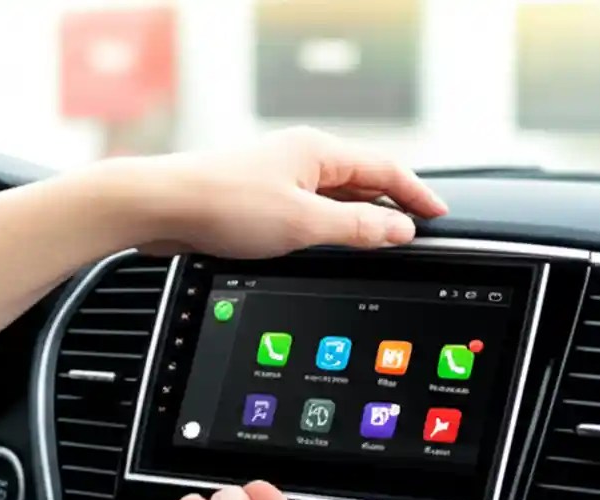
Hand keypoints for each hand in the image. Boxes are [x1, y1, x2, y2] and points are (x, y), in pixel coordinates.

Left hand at [126, 126, 447, 257]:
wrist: (159, 207)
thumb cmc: (222, 204)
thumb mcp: (303, 223)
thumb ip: (357, 227)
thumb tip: (399, 229)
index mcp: (318, 152)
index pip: (386, 169)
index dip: (418, 194)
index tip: (440, 214)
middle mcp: (300, 158)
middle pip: (363, 181)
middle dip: (391, 206)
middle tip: (415, 234)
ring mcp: (279, 177)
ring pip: (335, 197)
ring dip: (359, 218)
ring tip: (379, 244)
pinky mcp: (259, 198)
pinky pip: (309, 210)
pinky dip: (329, 226)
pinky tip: (328, 246)